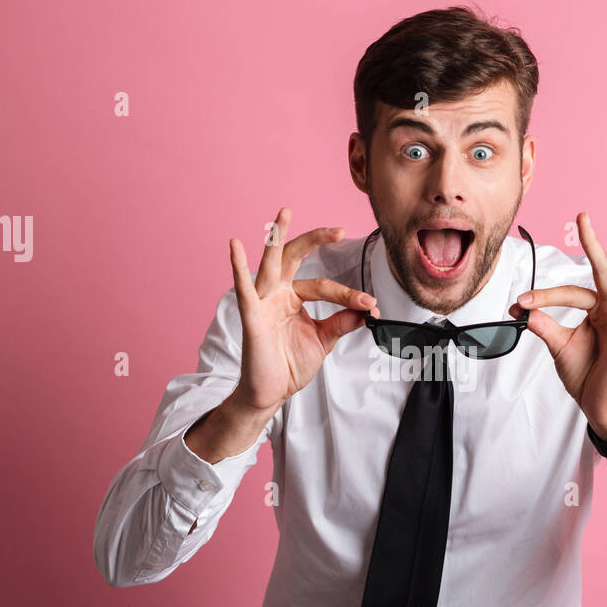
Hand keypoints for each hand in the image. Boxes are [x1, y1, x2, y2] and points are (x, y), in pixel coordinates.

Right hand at [229, 207, 378, 414]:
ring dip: (277, 238)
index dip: (349, 295)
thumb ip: (342, 322)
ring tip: (284, 214)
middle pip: (296, 257)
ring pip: (271, 264)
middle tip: (339, 230)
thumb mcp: (324, 340)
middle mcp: (277, 293)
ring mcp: (263, 302)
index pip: (324, 286)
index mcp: (294, 297)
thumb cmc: (290, 364)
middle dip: (315, 240)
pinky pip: (244, 289)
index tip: (371, 305)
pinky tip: (235, 246)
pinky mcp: (251, 316)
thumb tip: (366, 310)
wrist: (272, 392)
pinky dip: (238, 267)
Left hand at [509, 212, 606, 436]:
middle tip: (582, 215)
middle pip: (602, 271)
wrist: (598, 406)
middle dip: (592, 244)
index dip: (543, 297)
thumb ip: (543, 326)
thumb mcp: (559, 346)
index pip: (570, 292)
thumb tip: (522, 310)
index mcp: (596, 309)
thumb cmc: (585, 374)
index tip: (519, 305)